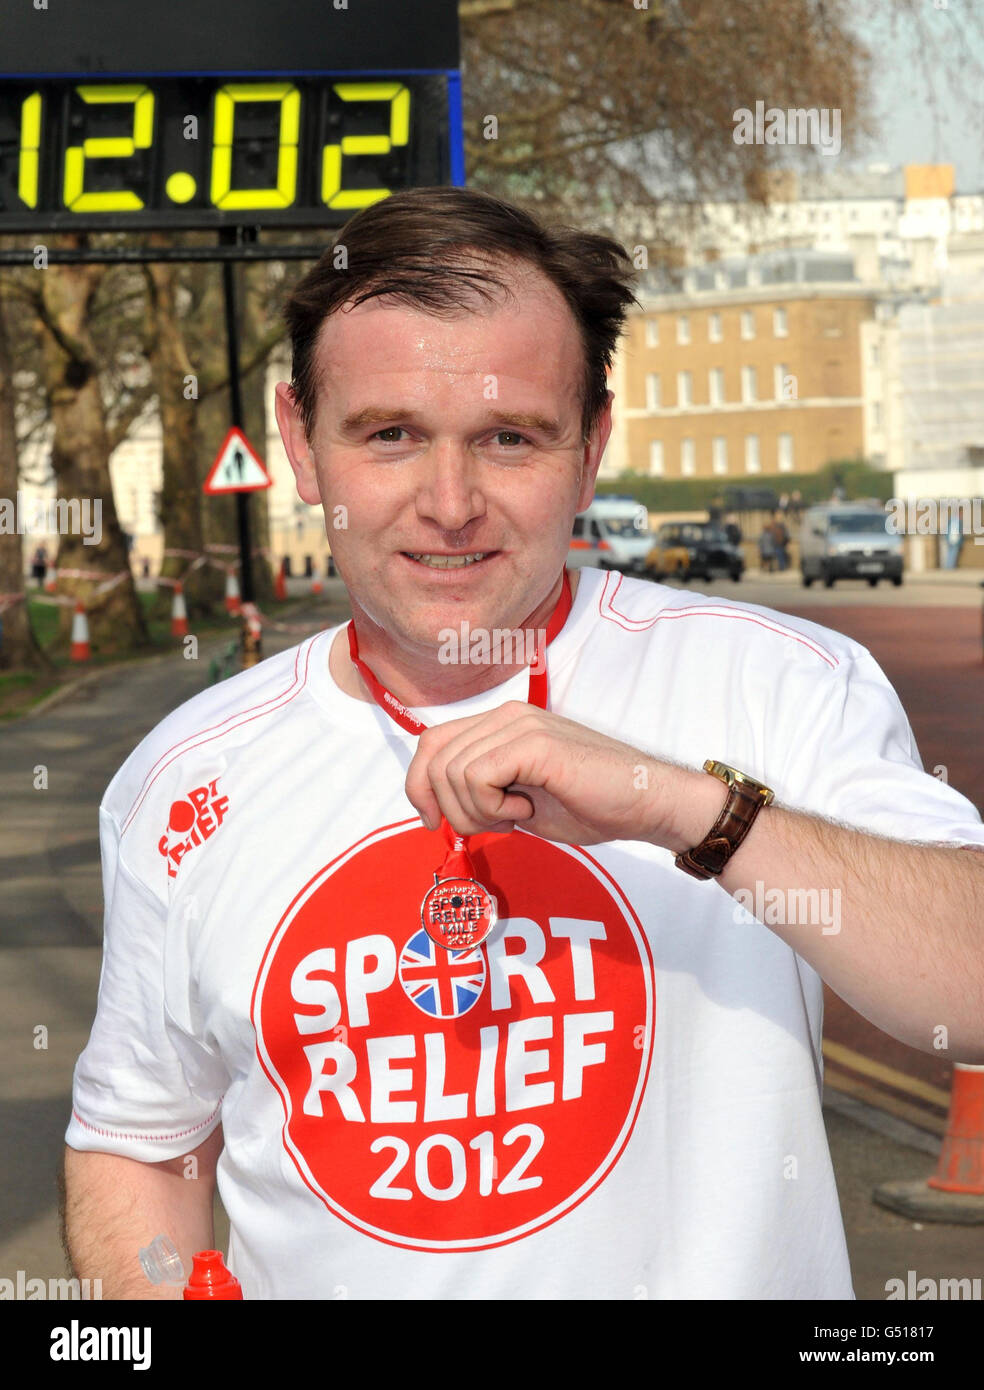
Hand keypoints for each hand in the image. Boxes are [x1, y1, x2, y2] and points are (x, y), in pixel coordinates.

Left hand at [404, 700, 666, 845]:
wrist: (645, 803)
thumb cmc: (591, 805)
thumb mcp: (518, 800)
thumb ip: (479, 793)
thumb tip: (438, 810)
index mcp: (500, 725)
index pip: (431, 743)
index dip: (419, 785)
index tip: (433, 822)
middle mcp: (505, 716)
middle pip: (434, 758)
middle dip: (451, 808)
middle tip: (494, 824)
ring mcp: (520, 725)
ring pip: (452, 772)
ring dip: (476, 811)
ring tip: (517, 815)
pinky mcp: (534, 743)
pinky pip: (477, 776)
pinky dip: (491, 806)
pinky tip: (524, 809)